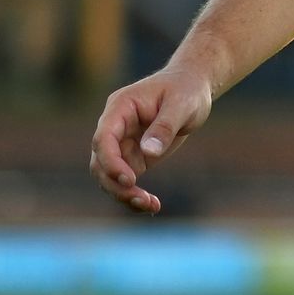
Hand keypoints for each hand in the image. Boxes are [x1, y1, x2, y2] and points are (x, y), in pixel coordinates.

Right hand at [89, 63, 213, 213]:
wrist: (192, 88)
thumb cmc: (186, 89)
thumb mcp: (181, 104)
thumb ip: (164, 127)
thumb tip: (148, 152)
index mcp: (120, 107)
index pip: (103, 137)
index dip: (110, 161)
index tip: (129, 179)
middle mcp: (116, 126)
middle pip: (100, 161)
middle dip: (116, 184)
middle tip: (142, 199)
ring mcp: (123, 142)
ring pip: (109, 175)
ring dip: (124, 194)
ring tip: (151, 206)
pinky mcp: (134, 156)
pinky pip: (125, 180)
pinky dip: (134, 193)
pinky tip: (152, 205)